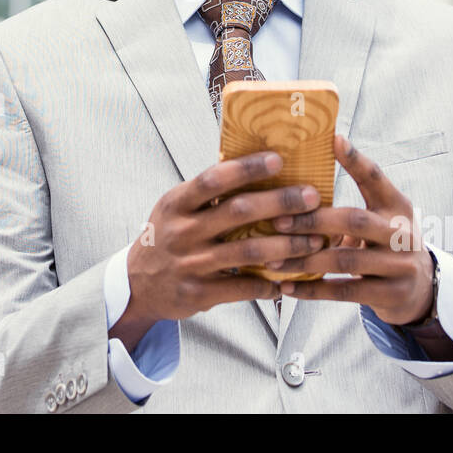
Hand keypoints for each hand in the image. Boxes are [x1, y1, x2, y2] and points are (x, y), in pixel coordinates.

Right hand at [112, 151, 327, 349]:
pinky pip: (243, 288)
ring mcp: (190, 264)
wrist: (137, 285)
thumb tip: (255, 163)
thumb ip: (208, 193)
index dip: (246, 168)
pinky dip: (269, 284)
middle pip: (238, 212)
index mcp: (176, 203)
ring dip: (287, 245)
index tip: (278, 159)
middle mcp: (182, 231)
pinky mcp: (198, 293)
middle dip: (280, 202)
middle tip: (313, 197)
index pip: (213, 179)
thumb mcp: (176, 208)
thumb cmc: (167, 236)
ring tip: (315, 241)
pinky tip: (287, 280)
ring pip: (248, 250)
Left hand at [265, 135, 434, 324]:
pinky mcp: (391, 294)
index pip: (377, 179)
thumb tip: (316, 159)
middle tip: (276, 220)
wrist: (421, 287)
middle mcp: (401, 233)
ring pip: (344, 261)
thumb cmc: (388, 242)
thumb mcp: (384, 214)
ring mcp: (399, 266)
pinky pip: (344, 292)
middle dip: (312, 220)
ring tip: (271, 260)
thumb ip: (359, 193)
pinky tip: (287, 287)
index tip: (333, 140)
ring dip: (304, 260)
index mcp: (397, 206)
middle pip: (354, 221)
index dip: (356, 160)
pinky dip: (313, 289)